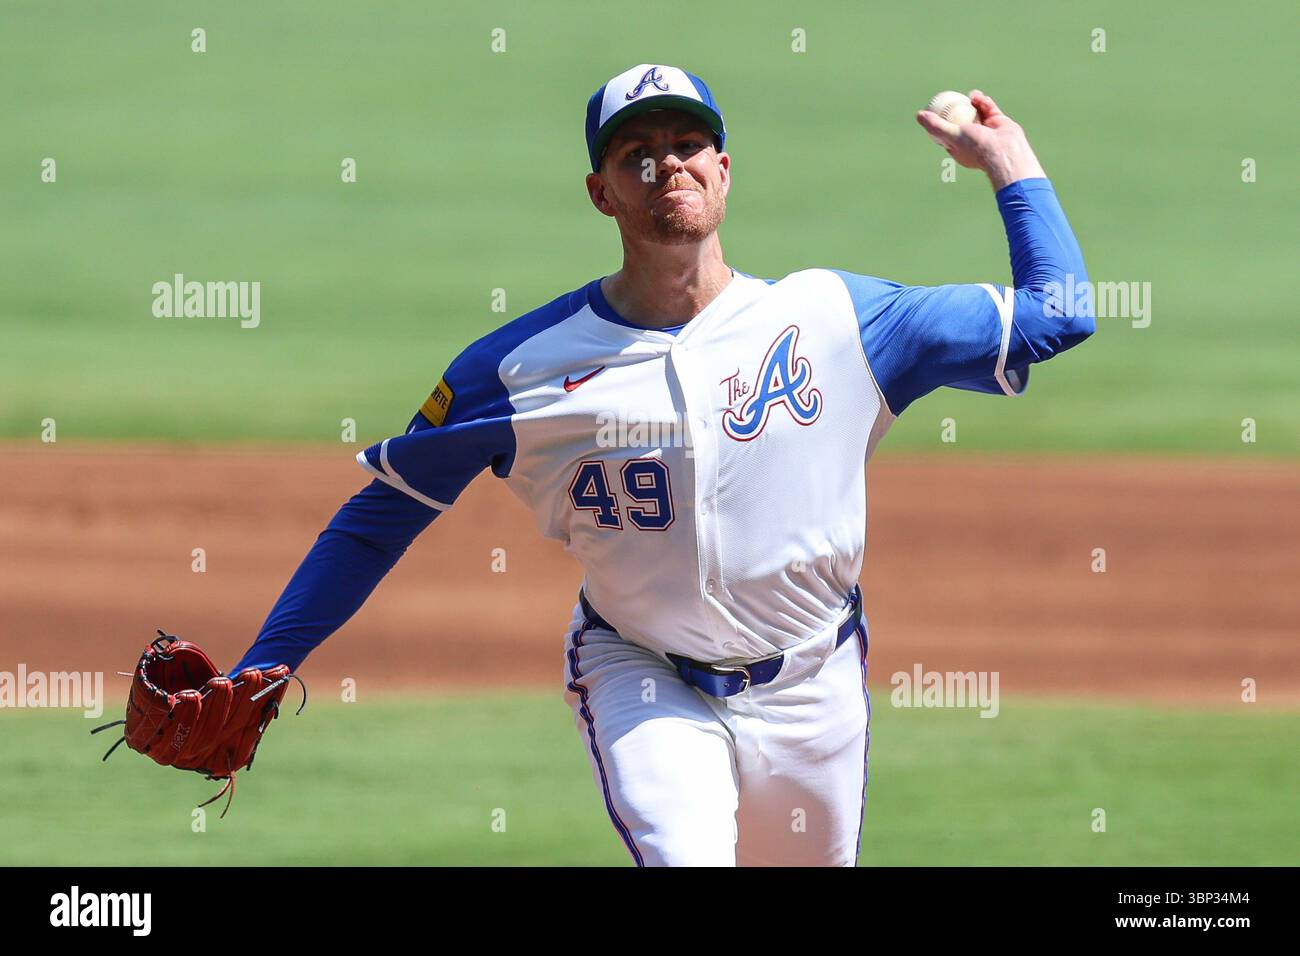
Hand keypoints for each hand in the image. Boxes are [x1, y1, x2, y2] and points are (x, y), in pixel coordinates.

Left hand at [916, 90, 1045, 191]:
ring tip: (970, 95)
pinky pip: (989, 109)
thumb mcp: (951, 135)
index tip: (936, 109)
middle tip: (951, 97)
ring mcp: (986, 131)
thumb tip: (919, 115)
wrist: (1004, 150)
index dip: (942, 121)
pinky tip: (977, 95)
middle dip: (958, 109)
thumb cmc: (976, 146)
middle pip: (962, 120)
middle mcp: (973, 140)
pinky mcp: (998, 123)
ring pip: (977, 113)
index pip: (947, 133)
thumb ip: (935, 126)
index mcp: (960, 148)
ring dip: (973, 103)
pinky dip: (984, 102)